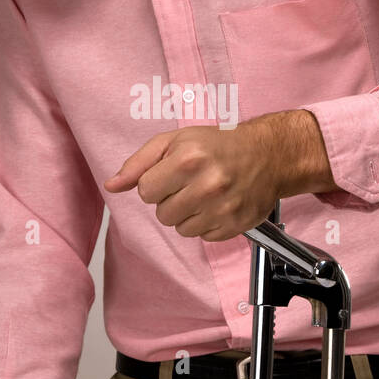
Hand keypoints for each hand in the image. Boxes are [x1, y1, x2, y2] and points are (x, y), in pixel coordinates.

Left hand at [103, 110, 335, 241]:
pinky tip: (218, 205)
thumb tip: (111, 186)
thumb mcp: (175, 142)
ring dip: (188, 214)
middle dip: (172, 200)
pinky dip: (207, 224)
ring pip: (181, 229)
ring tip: (205, 195)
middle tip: (191, 184)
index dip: (156, 183)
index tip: (173, 174)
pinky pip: (202, 237)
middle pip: (162, 214)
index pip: (145, 191)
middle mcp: (206, 185)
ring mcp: (222, 208)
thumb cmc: (217, 145)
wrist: (267, 155)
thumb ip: (139, 163)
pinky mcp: (234, 226)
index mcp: (187, 159)